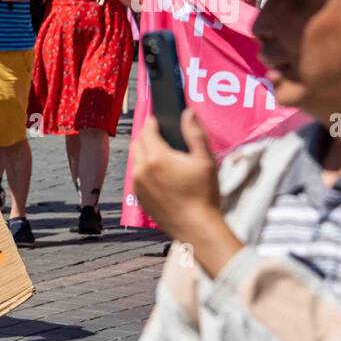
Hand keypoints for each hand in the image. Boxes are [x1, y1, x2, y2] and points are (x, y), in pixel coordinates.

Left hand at [131, 109, 219, 233]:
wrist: (196, 227)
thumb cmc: (203, 195)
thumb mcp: (205, 160)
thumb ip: (195, 133)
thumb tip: (188, 112)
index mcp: (156, 157)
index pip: (147, 130)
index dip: (153, 122)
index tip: (157, 119)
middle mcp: (141, 169)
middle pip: (138, 143)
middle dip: (147, 136)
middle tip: (159, 134)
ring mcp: (137, 184)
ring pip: (135, 160)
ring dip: (144, 152)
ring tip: (160, 152)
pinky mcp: (138, 197)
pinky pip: (137, 176)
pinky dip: (144, 169)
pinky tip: (159, 173)